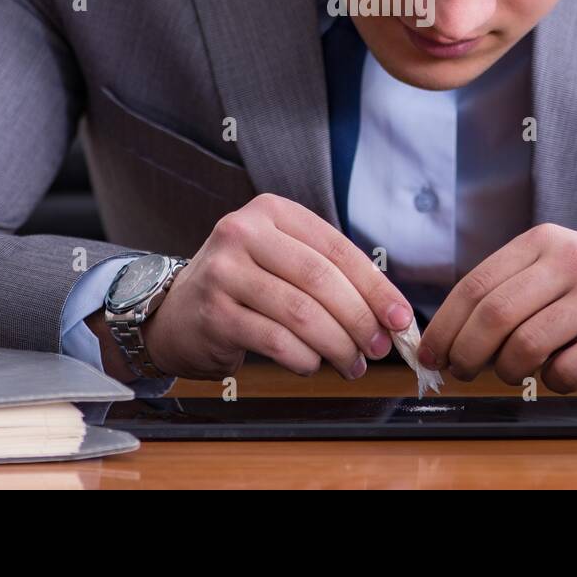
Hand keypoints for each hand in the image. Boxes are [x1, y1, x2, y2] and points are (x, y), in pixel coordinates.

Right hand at [142, 193, 412, 381]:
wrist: (176, 312)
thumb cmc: (244, 284)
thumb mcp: (282, 259)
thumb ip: (330, 274)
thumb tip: (390, 312)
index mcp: (271, 210)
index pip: (337, 249)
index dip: (375, 287)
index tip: (400, 318)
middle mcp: (243, 233)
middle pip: (321, 281)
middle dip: (360, 320)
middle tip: (379, 348)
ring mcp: (224, 272)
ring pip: (301, 314)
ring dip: (338, 346)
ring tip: (352, 364)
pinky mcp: (213, 313)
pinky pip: (276, 341)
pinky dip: (305, 359)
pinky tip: (312, 365)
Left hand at [417, 223, 576, 392]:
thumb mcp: (555, 269)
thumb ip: (508, 290)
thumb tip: (447, 335)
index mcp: (543, 241)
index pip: (477, 284)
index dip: (447, 325)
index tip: (432, 353)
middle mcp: (571, 260)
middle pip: (495, 316)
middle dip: (467, 353)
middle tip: (462, 372)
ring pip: (526, 346)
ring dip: (508, 371)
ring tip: (512, 372)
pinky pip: (567, 371)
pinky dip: (553, 382)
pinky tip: (561, 373)